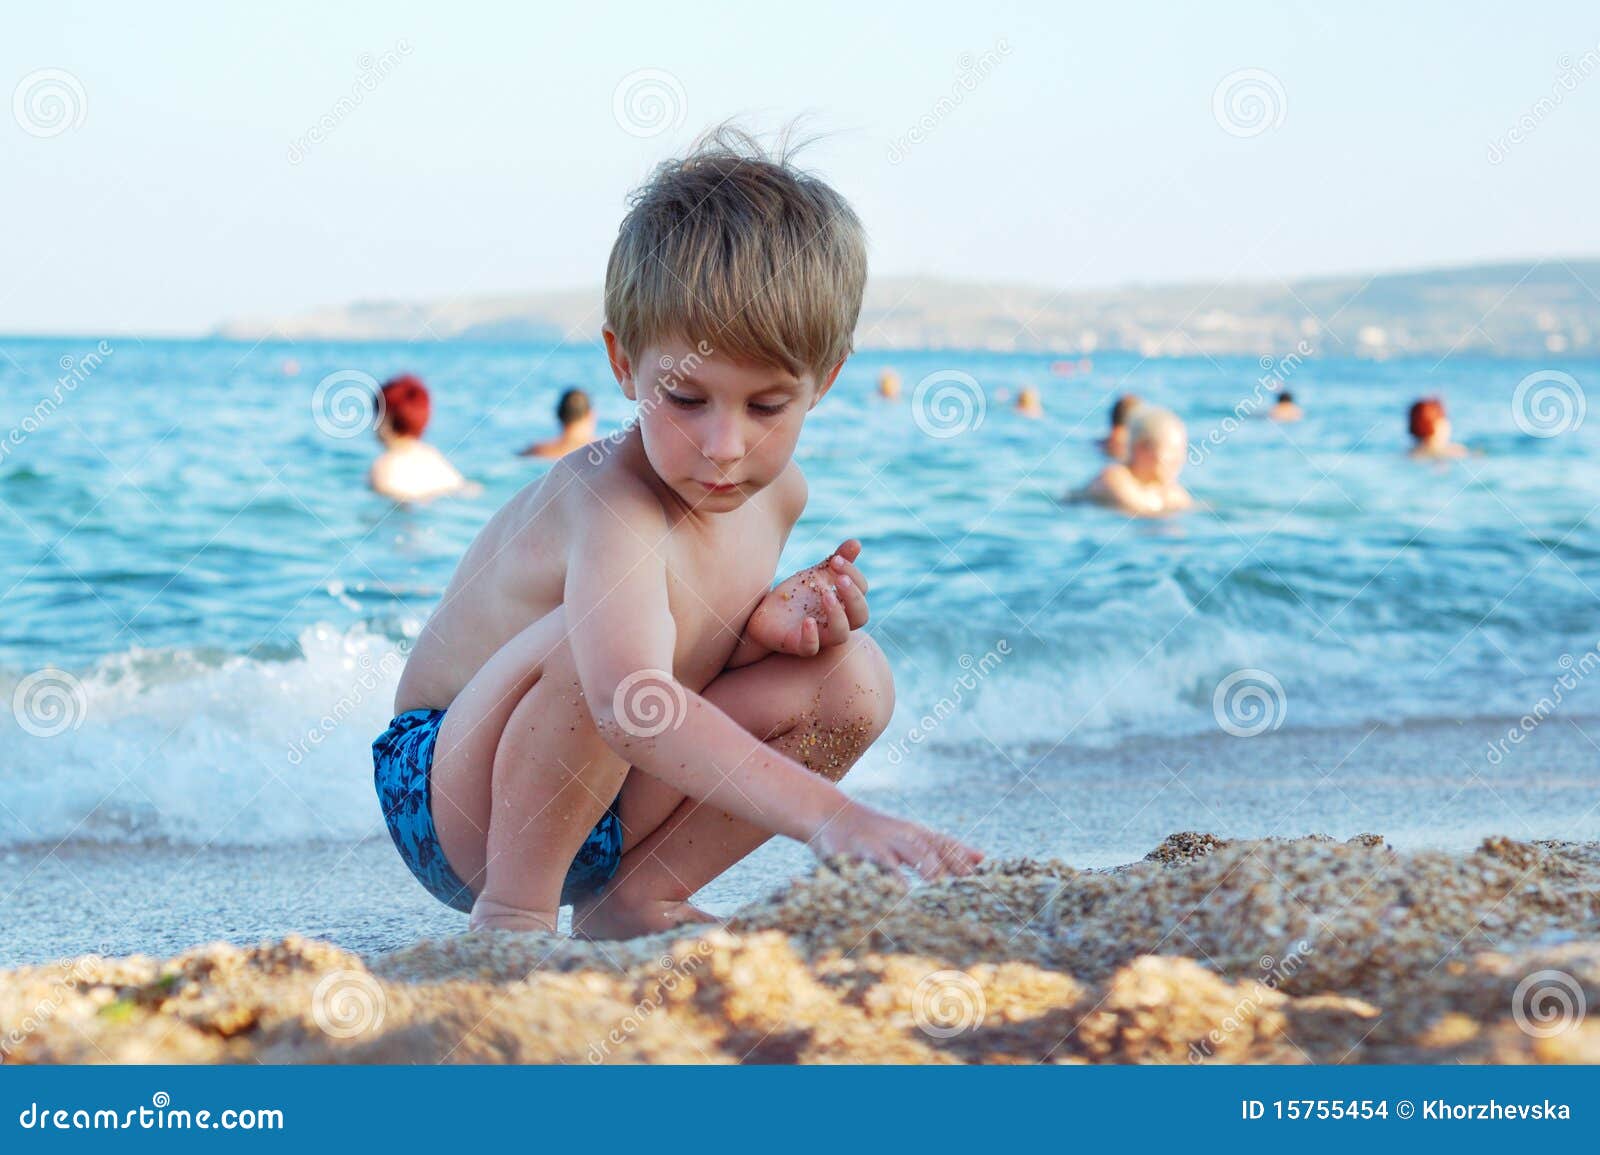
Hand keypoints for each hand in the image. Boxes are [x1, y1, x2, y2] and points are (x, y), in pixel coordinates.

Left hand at [744, 539, 871, 657]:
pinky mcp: (798, 645)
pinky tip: (808, 621)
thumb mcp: (816, 575)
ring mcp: (819, 636)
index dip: (853, 574)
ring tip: (826, 594)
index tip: (835, 559)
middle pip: (860, 616)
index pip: (861, 590)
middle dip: (853, 596)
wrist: (764, 614)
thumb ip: (837, 561)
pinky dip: (812, 636)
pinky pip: (811, 648)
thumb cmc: (796, 596)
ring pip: (841, 635)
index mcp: (843, 604)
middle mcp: (836, 622)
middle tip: (839, 578)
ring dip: (837, 615)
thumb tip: (856, 542)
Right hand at [807, 801, 982, 881]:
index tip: (990, 881)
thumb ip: (944, 849)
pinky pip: (883, 865)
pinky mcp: (862, 850)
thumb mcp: (911, 837)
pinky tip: (904, 896)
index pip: (949, 846)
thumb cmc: (875, 832)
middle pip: (938, 850)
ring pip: (917, 852)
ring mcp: (885, 840)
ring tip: (946, 893)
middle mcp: (906, 835)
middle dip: (956, 871)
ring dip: (933, 872)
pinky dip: (895, 881)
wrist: (828, 813)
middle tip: (973, 895)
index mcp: (918, 834)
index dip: (969, 863)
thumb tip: (983, 858)